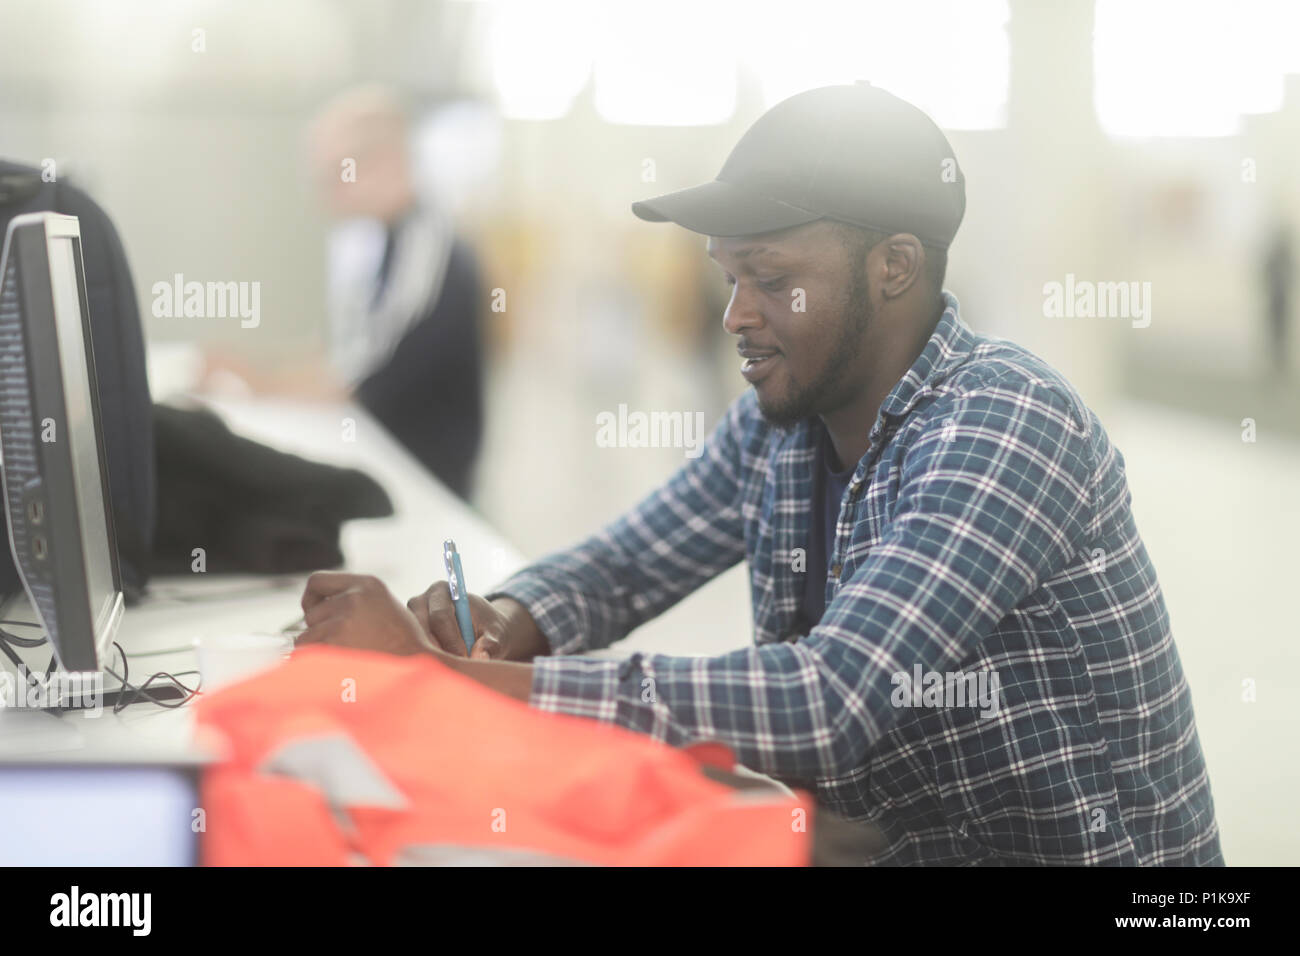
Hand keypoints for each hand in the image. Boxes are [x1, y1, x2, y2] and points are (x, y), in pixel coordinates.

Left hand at [298, 572, 435, 655]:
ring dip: (320, 650)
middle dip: (320, 631)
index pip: (317, 581)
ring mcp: (343, 622)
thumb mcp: (385, 606)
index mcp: (368, 584)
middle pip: (311, 614)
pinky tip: (341, 667)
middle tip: (344, 644)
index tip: (314, 610)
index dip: (310, 598)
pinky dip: (318, 665)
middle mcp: (353, 598)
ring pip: (306, 637)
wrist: (417, 668)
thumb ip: (355, 599)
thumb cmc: (405, 644)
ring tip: (347, 657)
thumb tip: (317, 608)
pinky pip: (309, 656)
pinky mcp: (335, 646)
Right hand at [405, 584, 547, 660]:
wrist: (481, 633)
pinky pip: (412, 654)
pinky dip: (426, 664)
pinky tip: (440, 671)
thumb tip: (480, 657)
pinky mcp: (407, 637)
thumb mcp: (497, 635)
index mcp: (443, 591)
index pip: (440, 616)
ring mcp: (410, 620)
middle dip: (440, 652)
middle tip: (456, 670)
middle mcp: (421, 602)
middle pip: (422, 631)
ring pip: (415, 645)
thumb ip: (491, 644)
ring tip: (450, 671)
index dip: (452, 640)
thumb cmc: (489, 630)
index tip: (465, 658)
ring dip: (432, 660)